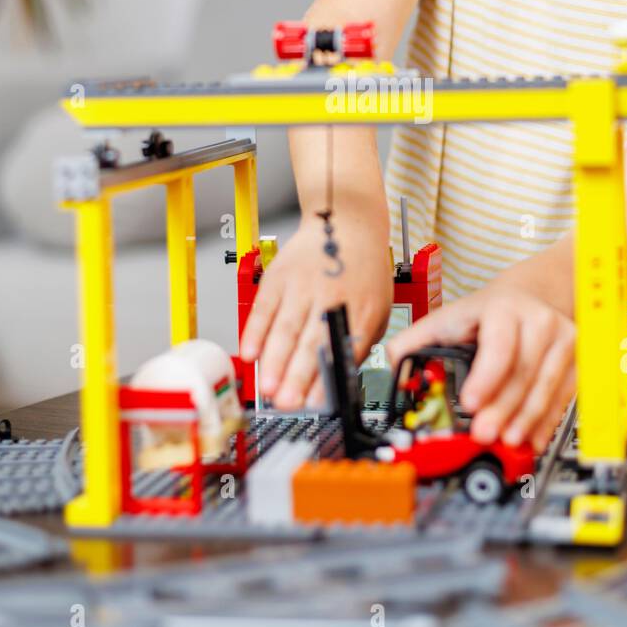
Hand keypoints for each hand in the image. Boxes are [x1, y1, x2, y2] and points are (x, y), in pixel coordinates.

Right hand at [239, 210, 392, 410]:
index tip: (315, 404)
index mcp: (363, 309)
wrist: (347, 222)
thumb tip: (340, 380)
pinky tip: (249, 353)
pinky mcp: (280, 276)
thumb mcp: (377, 308)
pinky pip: (264, 308)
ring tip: (269, 388)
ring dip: (275, 361)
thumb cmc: (363, 271)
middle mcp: (333, 297)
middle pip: (312, 341)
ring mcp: (304, 285)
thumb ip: (359, 342)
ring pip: (286, 328)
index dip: (328, 379)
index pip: (343, 350)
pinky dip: (254, 332)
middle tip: (288, 402)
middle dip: (298, 376)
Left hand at [384, 275, 574, 452]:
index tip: (470, 404)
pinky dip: (547, 420)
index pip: (498, 344)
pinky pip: (564, 394)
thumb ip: (416, 342)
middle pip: (522, 372)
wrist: (530, 297)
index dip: (486, 377)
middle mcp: (538, 320)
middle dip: (502, 409)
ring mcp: (563, 338)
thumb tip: (390, 365)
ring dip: (527, 419)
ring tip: (509, 442)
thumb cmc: (486, 314)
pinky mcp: (578, 358)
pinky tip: (533, 438)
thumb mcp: (448, 319)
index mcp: (502, 309)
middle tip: (484, 435)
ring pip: (545, 386)